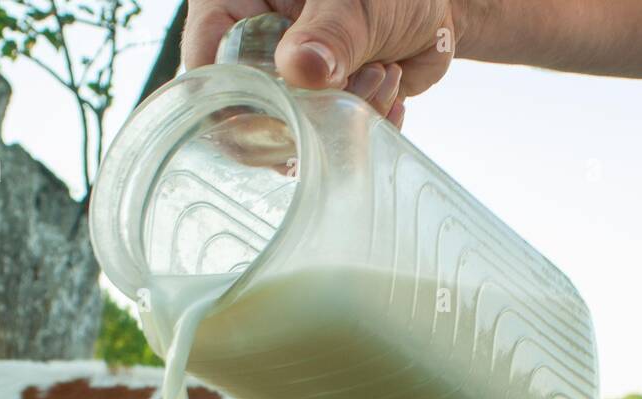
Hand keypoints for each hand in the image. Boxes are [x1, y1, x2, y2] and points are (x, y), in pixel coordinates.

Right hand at [182, 0, 460, 127]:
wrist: (437, 6)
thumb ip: (328, 33)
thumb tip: (303, 70)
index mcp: (233, 7)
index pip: (204, 68)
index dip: (232, 101)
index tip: (279, 114)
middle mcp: (250, 49)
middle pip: (245, 113)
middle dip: (303, 112)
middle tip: (346, 87)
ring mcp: (283, 84)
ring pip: (290, 133)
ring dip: (342, 116)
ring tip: (381, 72)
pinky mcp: (317, 110)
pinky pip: (325, 141)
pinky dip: (361, 126)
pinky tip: (392, 93)